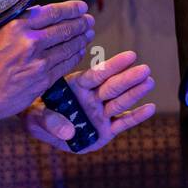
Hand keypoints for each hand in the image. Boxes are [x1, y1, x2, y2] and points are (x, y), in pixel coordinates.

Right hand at [0, 0, 92, 124]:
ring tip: (88, 33)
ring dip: (81, 39)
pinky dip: (75, 56)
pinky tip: (79, 51)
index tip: (81, 7)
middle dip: (80, 23)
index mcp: (16, 26)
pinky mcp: (42, 80)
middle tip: (88, 21)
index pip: (52, 12)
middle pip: (64, 29)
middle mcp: (30, 42)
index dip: (71, 9)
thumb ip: (9, 17)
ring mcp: (38, 62)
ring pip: (68, 47)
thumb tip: (30, 7)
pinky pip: (65, 64)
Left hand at [22, 49, 156, 152]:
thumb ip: (51, 121)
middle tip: (145, 69)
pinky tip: (150, 108)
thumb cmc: (38, 115)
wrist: (42, 128)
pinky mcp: (106, 130)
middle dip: (128, 79)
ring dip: (135, 93)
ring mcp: (101, 113)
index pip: (97, 75)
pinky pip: (123, 123)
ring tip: (149, 82)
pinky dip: (136, 117)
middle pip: (112, 87)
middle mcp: (92, 98)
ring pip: (120, 102)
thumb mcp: (37, 117)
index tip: (130, 56)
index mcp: (77, 87)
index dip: (113, 66)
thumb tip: (69, 131)